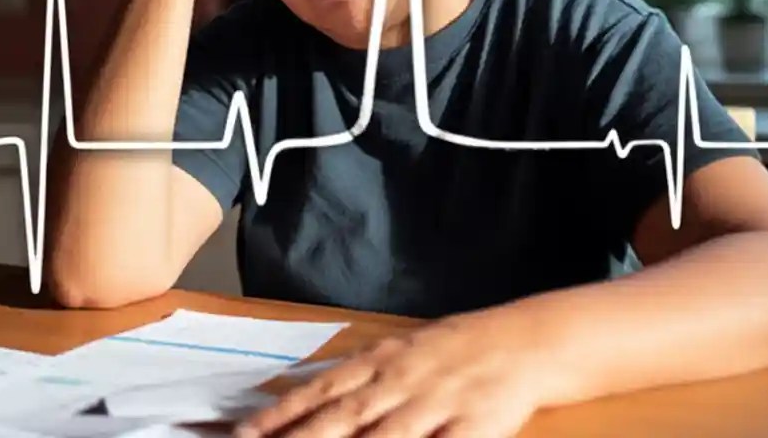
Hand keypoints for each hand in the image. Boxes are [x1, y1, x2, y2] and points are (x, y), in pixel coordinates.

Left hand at [234, 312, 546, 437]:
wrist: (526, 340)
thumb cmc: (457, 349)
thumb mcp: (401, 351)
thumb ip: (358, 377)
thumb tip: (308, 397)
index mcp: (381, 362)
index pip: (319, 392)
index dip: (279, 416)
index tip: (241, 435)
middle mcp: (401, 383)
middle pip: (340, 420)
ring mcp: (437, 405)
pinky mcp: (475, 426)